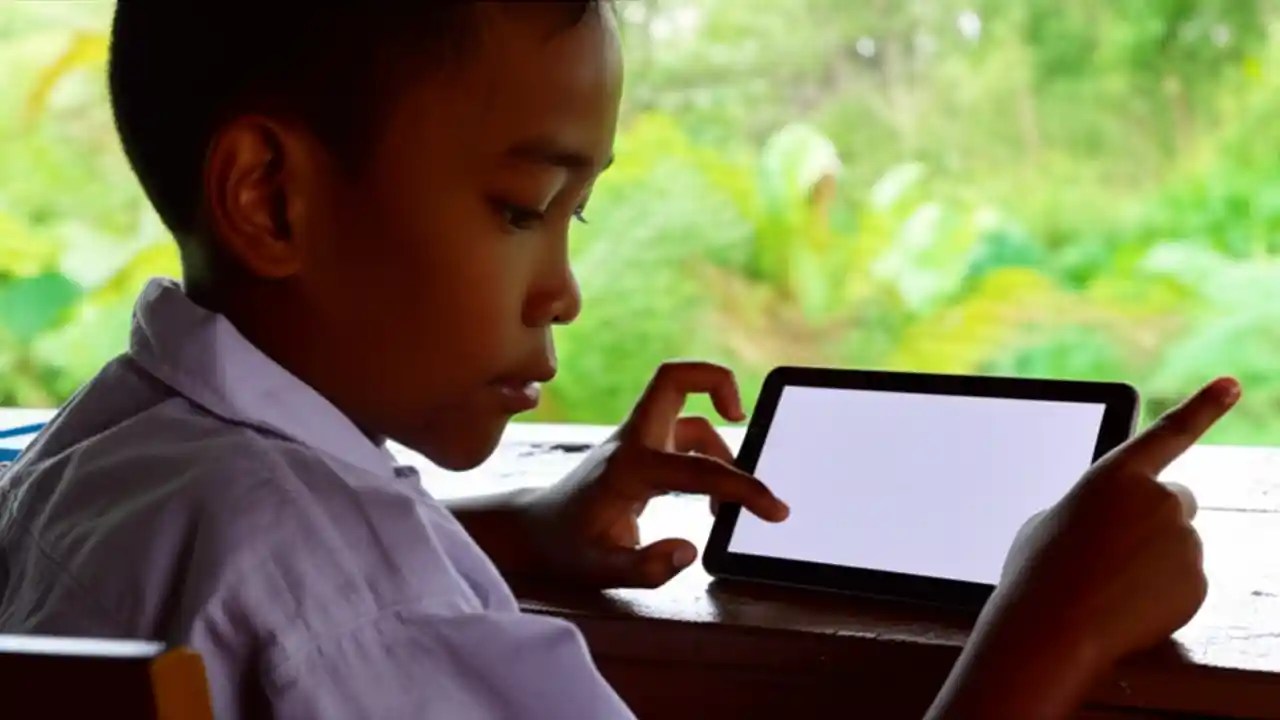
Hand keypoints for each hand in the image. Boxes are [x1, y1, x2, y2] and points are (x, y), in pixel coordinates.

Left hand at [520, 361, 789, 587]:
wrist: (535, 531)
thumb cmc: (567, 549)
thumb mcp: (599, 571)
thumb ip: (644, 569)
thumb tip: (687, 551)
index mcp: (627, 469)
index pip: (696, 468)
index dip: (743, 489)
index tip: (774, 511)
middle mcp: (632, 442)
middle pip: (673, 377)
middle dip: (718, 380)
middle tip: (743, 417)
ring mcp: (637, 439)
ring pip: (687, 409)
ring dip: (719, 440)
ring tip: (731, 498)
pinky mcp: (642, 446)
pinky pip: (685, 431)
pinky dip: (709, 454)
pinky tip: (711, 497)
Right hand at [927, 377, 1240, 719]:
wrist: (1050, 630)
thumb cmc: (1038, 573)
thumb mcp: (1050, 522)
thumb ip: (1092, 509)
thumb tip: (1111, 525)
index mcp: (1115, 475)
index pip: (1168, 434)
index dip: (1203, 407)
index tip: (1231, 385)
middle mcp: (1158, 500)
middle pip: (1177, 500)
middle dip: (1158, 519)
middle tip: (1119, 551)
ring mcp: (1183, 542)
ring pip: (1177, 547)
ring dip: (1153, 562)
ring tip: (1109, 587)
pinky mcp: (1197, 583)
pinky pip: (1184, 583)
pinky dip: (1161, 595)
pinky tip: (1126, 607)